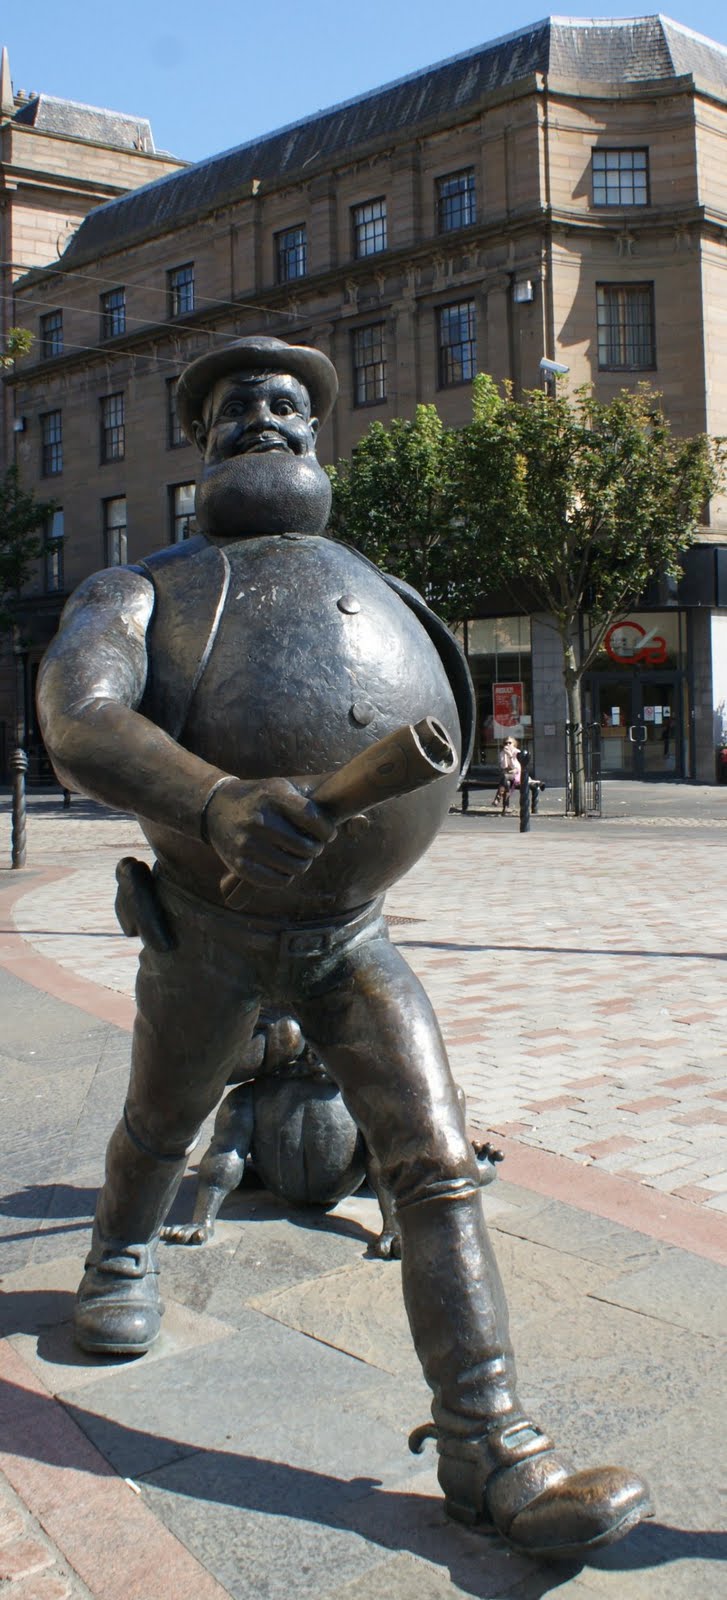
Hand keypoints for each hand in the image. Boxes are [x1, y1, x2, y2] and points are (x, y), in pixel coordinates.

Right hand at [204, 777, 336, 887]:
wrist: (217, 808)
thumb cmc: (262, 797)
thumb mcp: (284, 786)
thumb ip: (318, 797)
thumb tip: (361, 819)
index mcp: (273, 795)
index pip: (312, 818)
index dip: (327, 830)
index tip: (328, 833)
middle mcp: (259, 820)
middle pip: (306, 847)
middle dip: (315, 848)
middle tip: (312, 845)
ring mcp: (247, 844)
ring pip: (295, 867)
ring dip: (303, 863)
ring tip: (298, 855)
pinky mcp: (240, 865)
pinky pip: (278, 881)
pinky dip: (286, 876)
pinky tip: (283, 865)